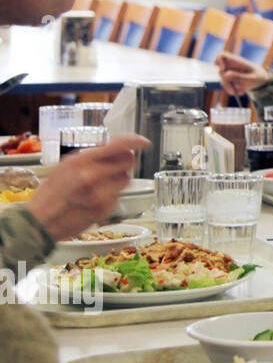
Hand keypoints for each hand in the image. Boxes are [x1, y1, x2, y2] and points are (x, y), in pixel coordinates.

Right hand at [25, 135, 149, 240]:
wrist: (38, 221)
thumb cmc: (51, 193)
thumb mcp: (67, 166)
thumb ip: (92, 157)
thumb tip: (118, 150)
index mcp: (81, 160)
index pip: (119, 145)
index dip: (135, 141)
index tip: (144, 143)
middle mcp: (93, 175)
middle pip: (128, 161)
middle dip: (124, 163)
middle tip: (113, 169)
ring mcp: (101, 193)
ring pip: (127, 179)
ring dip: (119, 180)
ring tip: (101, 186)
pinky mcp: (105, 208)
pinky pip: (120, 196)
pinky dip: (113, 196)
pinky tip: (96, 199)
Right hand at [215, 51, 270, 95]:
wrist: (263, 81)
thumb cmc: (259, 76)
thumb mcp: (251, 78)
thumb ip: (239, 76)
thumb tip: (225, 75)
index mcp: (237, 61)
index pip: (222, 55)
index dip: (219, 61)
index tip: (223, 69)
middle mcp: (232, 66)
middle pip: (221, 72)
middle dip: (226, 83)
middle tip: (233, 91)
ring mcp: (231, 73)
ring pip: (223, 80)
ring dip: (230, 88)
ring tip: (241, 92)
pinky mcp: (231, 80)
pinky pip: (227, 86)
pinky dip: (233, 90)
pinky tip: (242, 92)